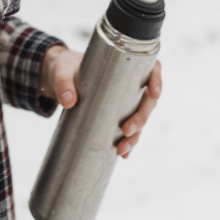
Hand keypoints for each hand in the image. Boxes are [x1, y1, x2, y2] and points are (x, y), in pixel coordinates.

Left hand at [40, 49, 162, 158]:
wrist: (61, 78)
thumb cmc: (67, 67)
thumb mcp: (63, 71)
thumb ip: (64, 83)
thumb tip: (69, 102)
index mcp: (125, 64)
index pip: (152, 68)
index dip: (157, 80)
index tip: (154, 94)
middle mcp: (131, 82)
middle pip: (147, 100)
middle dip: (141, 118)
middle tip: (126, 131)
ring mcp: (127, 100)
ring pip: (140, 118)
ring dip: (136, 135)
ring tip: (122, 149)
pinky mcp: (118, 115)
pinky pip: (129, 129)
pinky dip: (128, 142)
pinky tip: (123, 154)